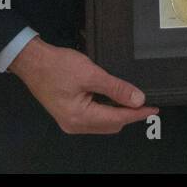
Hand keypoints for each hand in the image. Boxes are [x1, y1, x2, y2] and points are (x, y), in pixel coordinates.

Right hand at [9, 37, 157, 133]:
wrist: (32, 61)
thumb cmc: (56, 65)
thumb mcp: (90, 74)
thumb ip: (115, 88)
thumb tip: (137, 100)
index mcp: (79, 117)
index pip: (117, 119)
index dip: (137, 114)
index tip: (153, 108)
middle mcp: (74, 124)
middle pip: (110, 125)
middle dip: (129, 115)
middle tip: (146, 104)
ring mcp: (70, 121)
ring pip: (103, 123)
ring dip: (118, 114)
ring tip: (134, 102)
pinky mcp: (68, 114)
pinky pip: (94, 117)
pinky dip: (107, 110)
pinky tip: (115, 100)